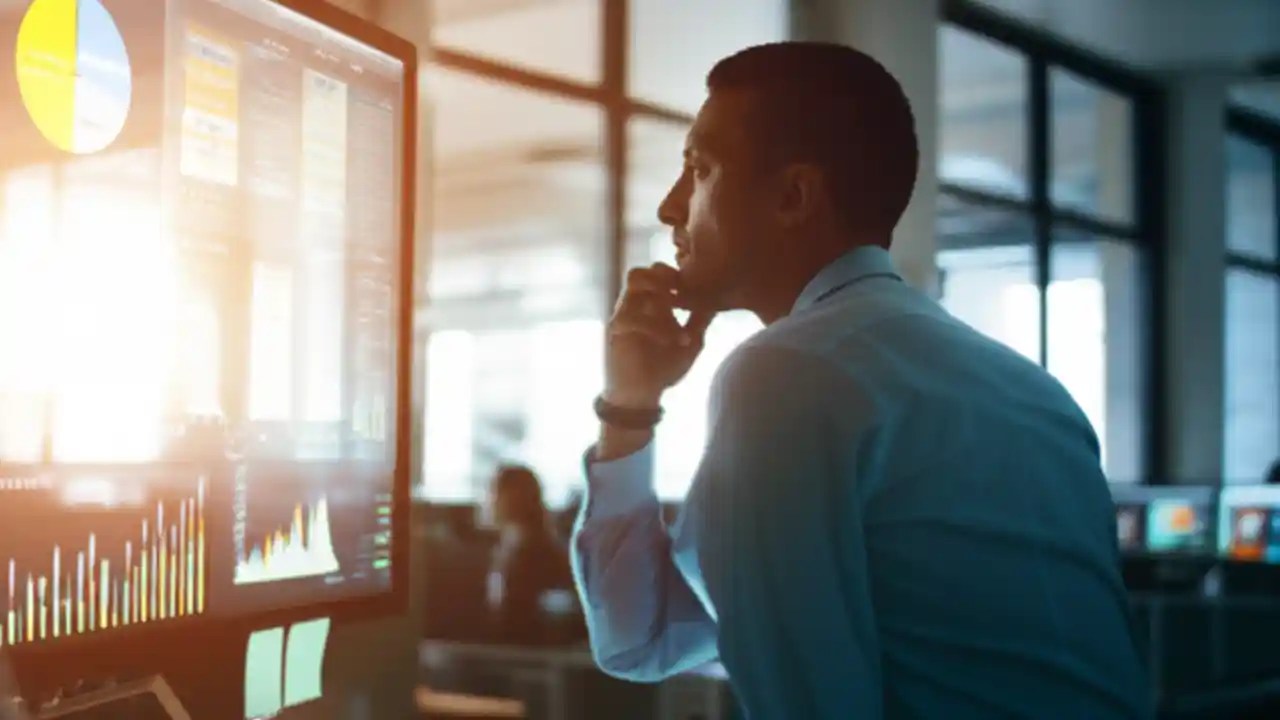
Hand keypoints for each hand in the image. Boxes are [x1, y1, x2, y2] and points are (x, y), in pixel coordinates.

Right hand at [604, 263, 716, 408]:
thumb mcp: (690, 343)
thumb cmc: (663, 368)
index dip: (675, 273)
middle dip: (661, 275)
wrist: (641, 396)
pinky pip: (632, 317)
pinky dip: (657, 327)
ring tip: (676, 311)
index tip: (697, 289)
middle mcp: (636, 305)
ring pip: (634, 285)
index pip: (657, 272)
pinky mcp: (616, 331)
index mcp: (653, 304)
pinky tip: (676, 340)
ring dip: (658, 294)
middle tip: (681, 291)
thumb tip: (717, 302)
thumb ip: (700, 322)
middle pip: (640, 271)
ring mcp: (624, 315)